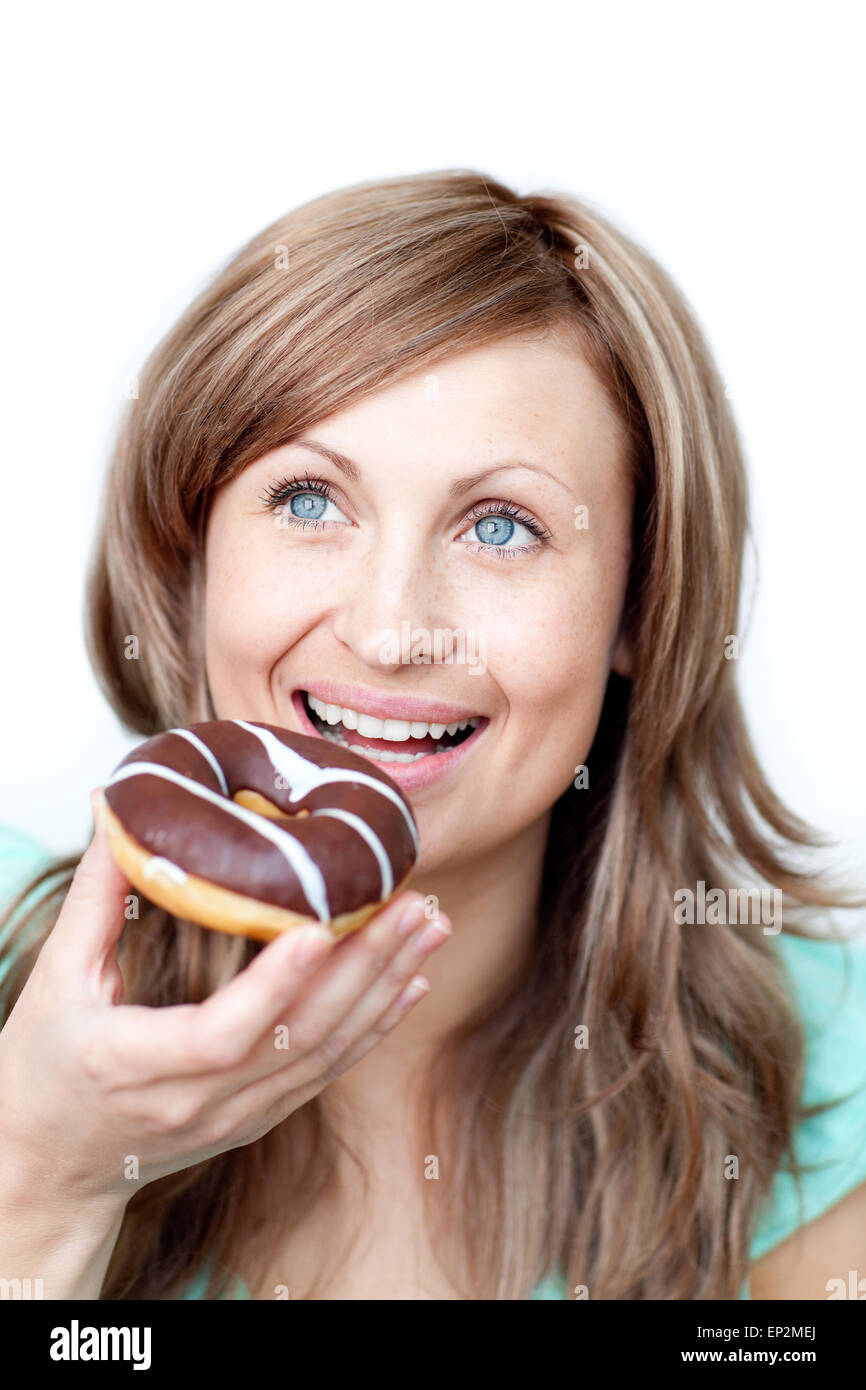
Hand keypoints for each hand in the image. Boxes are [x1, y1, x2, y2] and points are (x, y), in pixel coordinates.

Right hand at [0, 788, 449, 1205]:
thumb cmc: (44, 1070)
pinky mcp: (256, 1118)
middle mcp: (198, 1101)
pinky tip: (411, 983)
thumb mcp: (56, 980)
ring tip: (431, 927)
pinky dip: (374, 1027)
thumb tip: (117, 804)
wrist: (46, 1165)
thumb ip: (98, 895)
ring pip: (327, 1053)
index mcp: (137, 1064)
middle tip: (417, 905)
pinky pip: (327, 1072)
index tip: (319, 928)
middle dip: (367, 967)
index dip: (275, 984)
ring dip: (386, 987)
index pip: (222, 1033)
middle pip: (300, 1037)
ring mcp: (235, 1116)